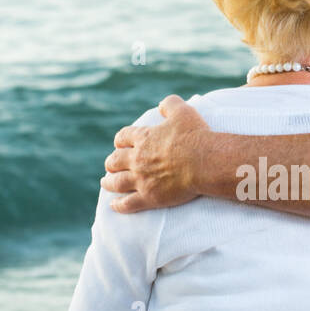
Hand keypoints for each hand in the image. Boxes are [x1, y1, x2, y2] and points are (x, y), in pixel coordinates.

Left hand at [101, 95, 210, 212]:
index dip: (120, 141)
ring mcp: (141, 179)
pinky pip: (128, 203)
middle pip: (115, 161)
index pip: (123, 138)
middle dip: (111, 163)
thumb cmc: (195, 136)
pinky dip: (119, 205)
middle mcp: (137, 159)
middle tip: (110, 165)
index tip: (120, 144)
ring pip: (117, 182)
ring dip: (109, 182)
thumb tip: (162, 105)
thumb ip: (170, 105)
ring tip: (105, 183)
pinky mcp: (149, 197)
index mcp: (144, 138)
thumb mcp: (183, 112)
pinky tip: (114, 205)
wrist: (204, 162)